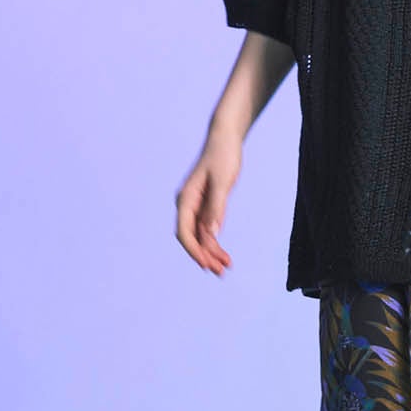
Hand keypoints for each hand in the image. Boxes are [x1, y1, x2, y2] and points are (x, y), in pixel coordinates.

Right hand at [175, 131, 241, 275]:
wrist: (226, 138)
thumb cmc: (223, 156)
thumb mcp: (223, 181)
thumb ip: (217, 207)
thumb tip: (211, 233)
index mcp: (186, 199)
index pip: (184, 232)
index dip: (194, 250)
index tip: (206, 264)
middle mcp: (188, 205)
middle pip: (192, 238)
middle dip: (204, 256)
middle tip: (221, 272)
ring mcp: (197, 206)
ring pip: (201, 236)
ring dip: (211, 252)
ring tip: (226, 267)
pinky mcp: (207, 205)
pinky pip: (208, 229)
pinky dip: (215, 242)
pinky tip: (224, 254)